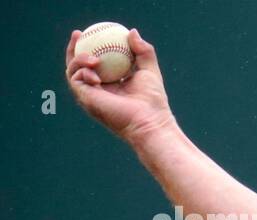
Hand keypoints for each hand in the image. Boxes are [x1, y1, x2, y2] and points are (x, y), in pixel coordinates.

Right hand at [65, 28, 175, 144]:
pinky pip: (76, 80)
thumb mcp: (149, 71)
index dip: (92, 46)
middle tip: (79, 34)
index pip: (97, 62)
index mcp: (112, 83)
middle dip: (74, 48)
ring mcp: (90, 95)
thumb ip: (143, 52)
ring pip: (73, 70)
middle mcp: (98, 89)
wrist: (149, 121)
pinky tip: (95, 73)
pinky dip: (82, 72)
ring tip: (94, 59)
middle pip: (78, 65)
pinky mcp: (86, 99)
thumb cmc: (153, 101)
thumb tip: (132, 32)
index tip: (93, 31)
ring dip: (79, 59)